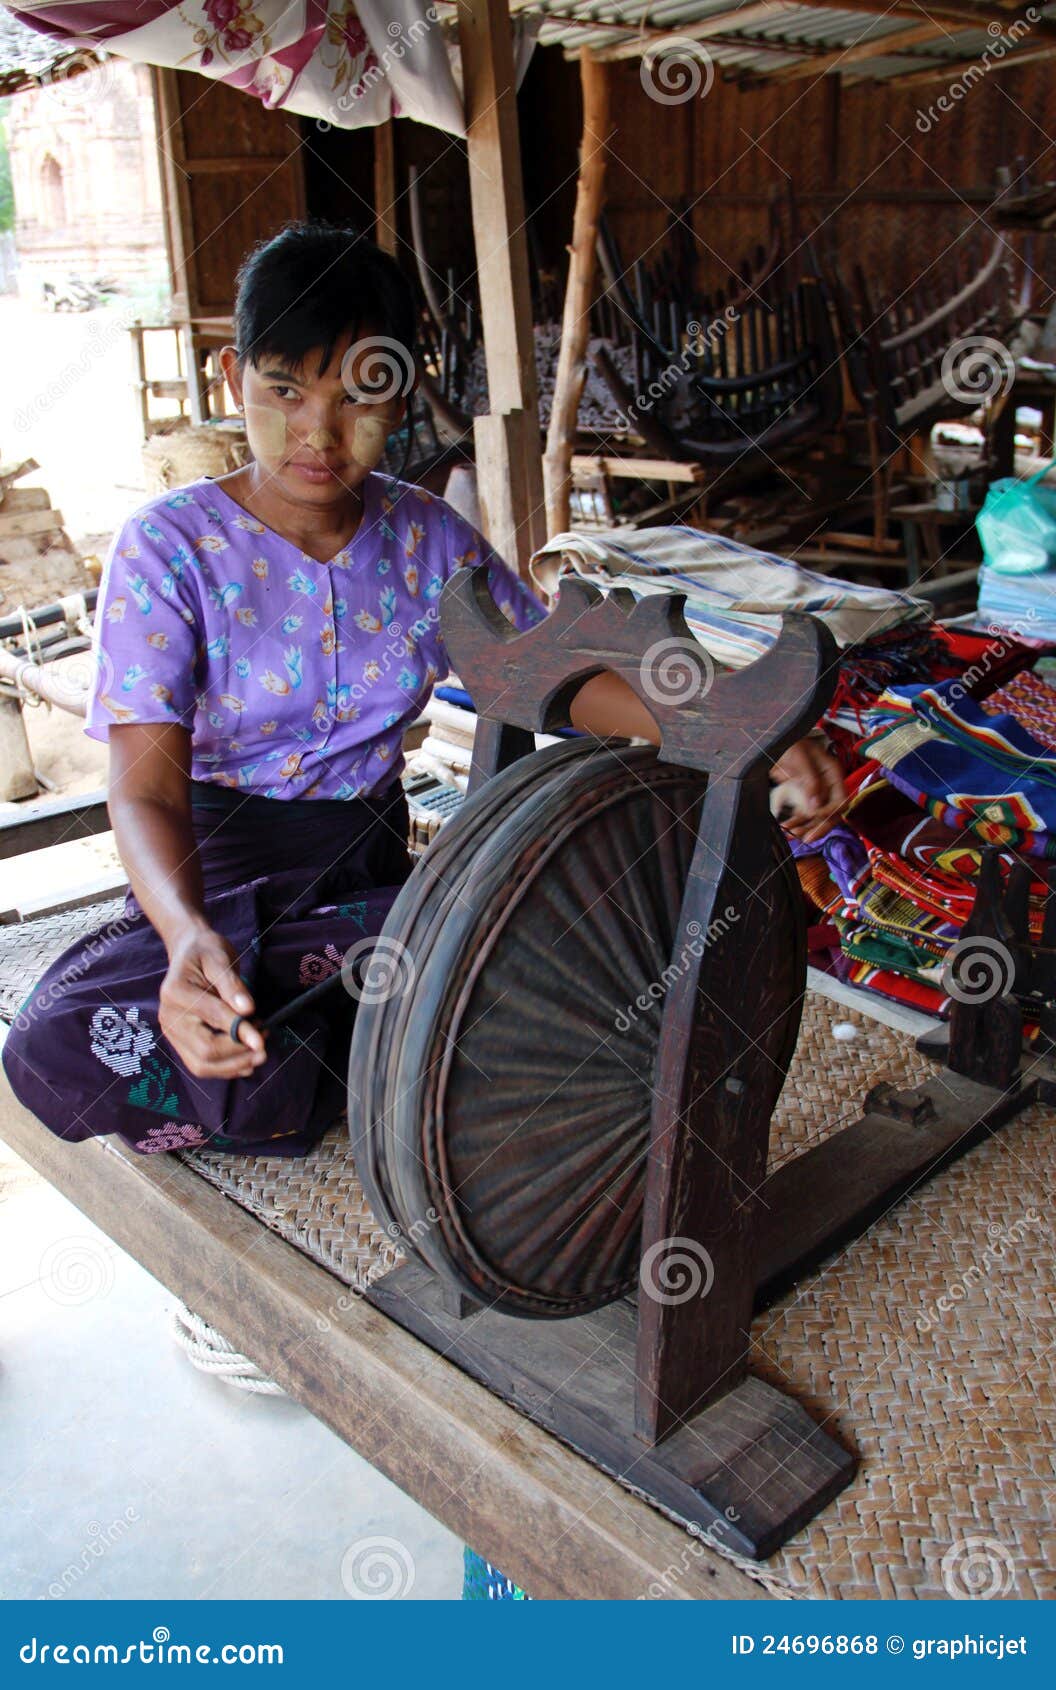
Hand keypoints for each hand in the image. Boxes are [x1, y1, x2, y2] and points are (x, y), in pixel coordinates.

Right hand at [158, 923, 265, 1079]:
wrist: (188, 953)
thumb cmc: (205, 952)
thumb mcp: (220, 958)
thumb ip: (232, 985)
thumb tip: (247, 1010)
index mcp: (176, 992)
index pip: (212, 1018)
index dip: (240, 1031)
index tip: (263, 1039)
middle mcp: (169, 1017)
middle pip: (204, 1051)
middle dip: (238, 1053)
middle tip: (265, 1044)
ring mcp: (172, 1033)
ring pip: (202, 1065)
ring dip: (234, 1065)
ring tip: (259, 1054)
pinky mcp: (180, 1043)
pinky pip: (201, 1064)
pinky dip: (225, 1068)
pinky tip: (246, 1062)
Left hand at [770, 736, 845, 843]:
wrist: (775, 740)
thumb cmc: (790, 743)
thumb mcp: (799, 758)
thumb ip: (810, 781)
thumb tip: (816, 806)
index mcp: (833, 773)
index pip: (840, 800)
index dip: (831, 813)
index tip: (815, 817)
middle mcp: (828, 785)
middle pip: (831, 813)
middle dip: (819, 827)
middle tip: (806, 838)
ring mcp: (817, 793)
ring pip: (816, 817)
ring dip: (805, 827)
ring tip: (791, 834)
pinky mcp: (804, 798)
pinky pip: (804, 815)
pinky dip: (796, 823)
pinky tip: (787, 829)